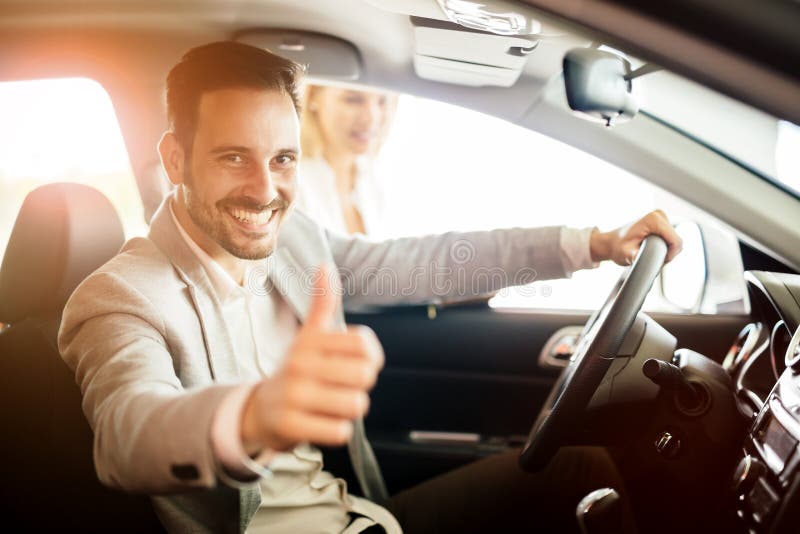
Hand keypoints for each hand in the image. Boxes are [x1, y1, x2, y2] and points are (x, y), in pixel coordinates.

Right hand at [240, 265, 383, 452]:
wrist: (259, 410)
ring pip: (356, 405)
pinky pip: (340, 431)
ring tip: (331, 404)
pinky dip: (338, 430)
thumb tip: (325, 265)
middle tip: (342, 387)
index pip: (365, 344)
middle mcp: (300, 364)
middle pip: (365, 376)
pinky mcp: (290, 425)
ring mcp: (294, 395)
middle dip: (361, 386)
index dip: (372, 357)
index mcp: (310, 340)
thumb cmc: (298, 369)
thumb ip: (323, 303)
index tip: (358, 363)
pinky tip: (322, 422)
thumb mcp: (309, 336)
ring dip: (350, 409)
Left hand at [590, 210, 682, 265]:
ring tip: (650, 253)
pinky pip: (671, 238)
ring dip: (666, 250)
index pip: (676, 241)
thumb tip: (642, 259)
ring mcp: (661, 217)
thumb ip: (636, 257)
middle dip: (667, 252)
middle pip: (676, 240)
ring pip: (674, 240)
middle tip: (651, 258)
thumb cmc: (617, 247)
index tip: (658, 261)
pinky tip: (652, 248)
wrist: (611, 242)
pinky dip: (665, 246)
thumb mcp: (626, 254)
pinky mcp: (661, 222)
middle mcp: (659, 215)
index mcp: (653, 219)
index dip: (670, 255)